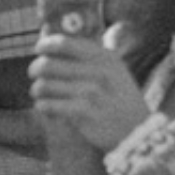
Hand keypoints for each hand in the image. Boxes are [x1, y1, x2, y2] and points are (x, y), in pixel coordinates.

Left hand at [30, 34, 153, 153]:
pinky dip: (43, 107)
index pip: (64, 43)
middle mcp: (99, 72)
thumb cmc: (120, 101)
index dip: (46, 45)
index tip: (40, 50)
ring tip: (42, 96)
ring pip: (44, 85)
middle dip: (36, 70)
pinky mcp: (84, 113)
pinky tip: (49, 109)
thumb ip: (90, 57)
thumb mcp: (115, 72)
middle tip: (37, 77)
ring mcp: (92, 93)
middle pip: (47, 64)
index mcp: (106, 58)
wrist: (138, 133)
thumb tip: (51, 42)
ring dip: (37, 91)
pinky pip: (48, 105)